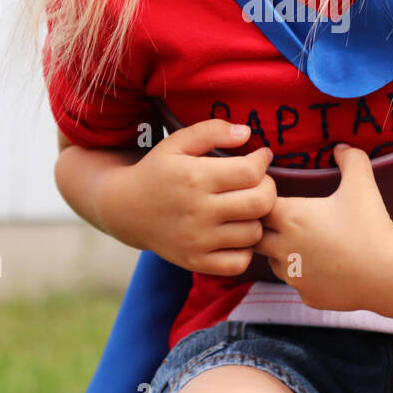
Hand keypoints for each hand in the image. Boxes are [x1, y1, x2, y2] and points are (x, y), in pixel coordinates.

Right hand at [96, 120, 275, 273]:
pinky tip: (234, 232)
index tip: (258, 157)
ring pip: (254, 233)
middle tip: (256, 182)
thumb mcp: (177, 142)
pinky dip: (244, 248)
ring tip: (242, 206)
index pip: (251, 172)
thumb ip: (212, 131)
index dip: (262, 161)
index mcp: (195, 177)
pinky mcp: (196, 262)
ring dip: (255, 218)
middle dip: (267, 188)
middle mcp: (198, 211)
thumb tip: (247, 132)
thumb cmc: (158, 170)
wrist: (125, 209)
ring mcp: (198, 241)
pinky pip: (240, 262)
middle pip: (261, 203)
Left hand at [257, 143, 392, 311]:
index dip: (264, 200)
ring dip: (281, 252)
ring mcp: (293, 275)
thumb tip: (340, 146)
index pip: (257, 206)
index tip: (277, 197)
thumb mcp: (362, 183)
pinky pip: (295, 283)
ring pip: (272, 262)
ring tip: (304, 243)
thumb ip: (350, 158)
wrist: (388, 273)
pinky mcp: (306, 296)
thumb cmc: (371, 226)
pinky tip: (323, 267)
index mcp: (290, 217)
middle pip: (255, 235)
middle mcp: (282, 248)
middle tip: (285, 221)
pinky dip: (303, 275)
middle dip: (266, 228)